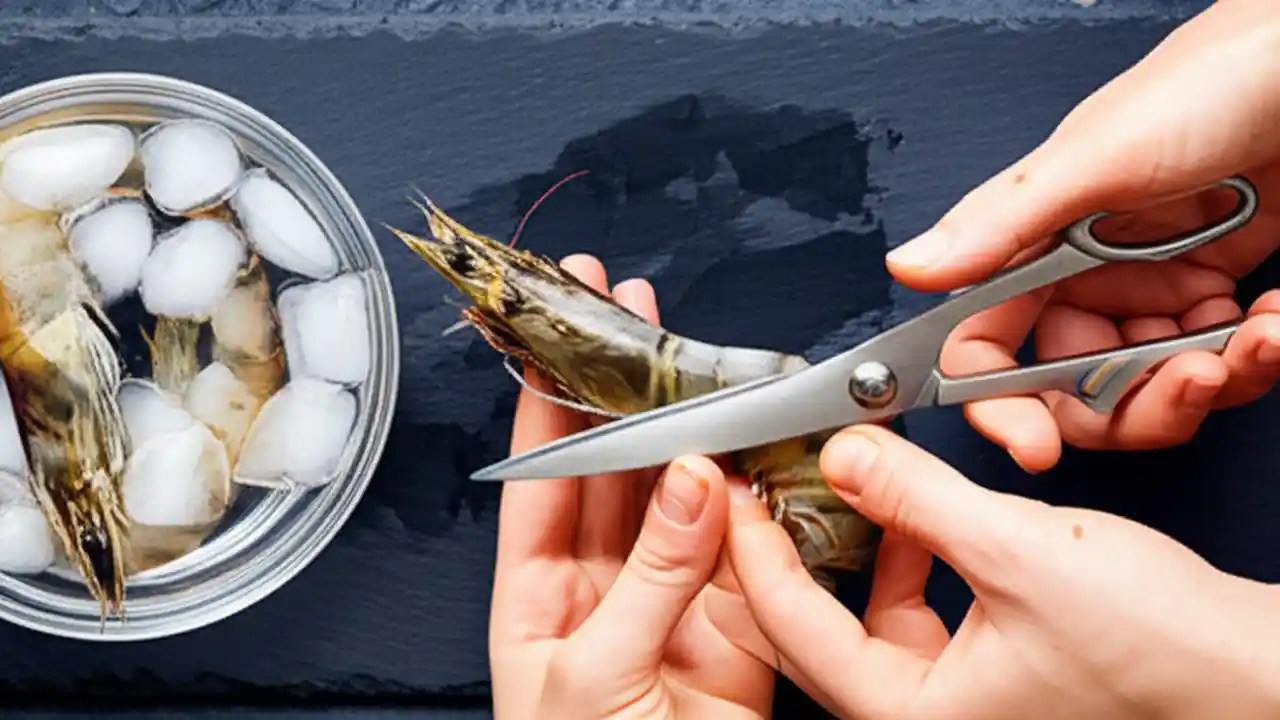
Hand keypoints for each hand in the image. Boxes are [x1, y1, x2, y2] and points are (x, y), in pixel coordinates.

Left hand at [488, 254, 774, 718]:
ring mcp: (674, 603)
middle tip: (638, 317)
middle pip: (619, 470)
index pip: (544, 474)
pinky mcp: (738, 632)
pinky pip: (753, 557)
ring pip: (690, 502)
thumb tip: (688, 478)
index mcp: (538, 595)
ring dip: (703, 436)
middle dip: (629, 392)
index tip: (560, 326)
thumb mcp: (593, 677)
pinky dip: (765, 509)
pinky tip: (767, 457)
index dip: (551, 396)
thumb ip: (650, 575)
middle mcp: (606, 587)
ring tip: (713, 367)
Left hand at [726, 425, 1279, 718]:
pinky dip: (902, 561)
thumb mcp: (1016, 551)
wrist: (1250, 675)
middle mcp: (921, 719)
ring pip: (863, 619)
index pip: (788, 625)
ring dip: (850, 550)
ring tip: (838, 485)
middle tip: (768, 484)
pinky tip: (913, 514)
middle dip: (790, 549)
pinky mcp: (986, 678)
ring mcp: (954, 704)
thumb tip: (843, 456)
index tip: (732, 489)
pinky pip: (912, 615)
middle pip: (812, 628)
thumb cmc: (1159, 648)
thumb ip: (916, 498)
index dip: (752, 547)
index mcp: (908, 716)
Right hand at [887, 0, 1279, 470]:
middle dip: (1139, 405)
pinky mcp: (1219, 292)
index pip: (989, 351)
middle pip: (1081, 392)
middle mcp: (1089, 279)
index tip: (1035, 445)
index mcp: (1037, 250)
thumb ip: (1002, 223)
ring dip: (1217, 377)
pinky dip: (1258, 351)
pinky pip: (1227, 360)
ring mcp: (1156, 289)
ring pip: (1158, 387)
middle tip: (1191, 383)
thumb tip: (909, 267)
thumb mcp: (1096, 158)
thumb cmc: (1209, 84)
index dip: (1002, 407)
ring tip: (1259, 337)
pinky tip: (1276, 316)